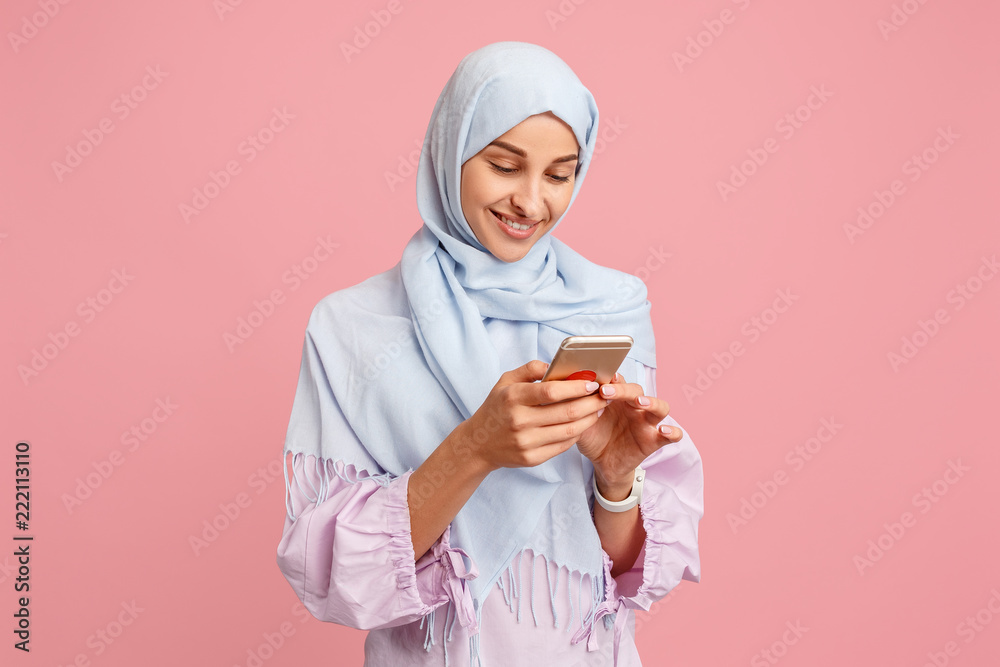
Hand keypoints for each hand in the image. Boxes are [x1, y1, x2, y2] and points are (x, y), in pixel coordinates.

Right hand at [459, 360, 607, 471]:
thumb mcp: (506, 381)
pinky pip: (562, 446)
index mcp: (513, 397)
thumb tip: (556, 365)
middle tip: (603, 396)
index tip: (592, 383)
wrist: (478, 443)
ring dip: (589, 419)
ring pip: (569, 431)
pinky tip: (583, 424)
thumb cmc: (496, 407)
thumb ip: (530, 369)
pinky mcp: (531, 458)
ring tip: (598, 409)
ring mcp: (525, 442)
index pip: (551, 392)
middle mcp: (519, 420)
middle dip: (590, 403)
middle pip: (565, 412)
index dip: (576, 387)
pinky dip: (577, 434)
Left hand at [575, 373, 681, 498]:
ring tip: (640, 402)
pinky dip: (672, 432)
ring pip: (660, 407)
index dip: (609, 378)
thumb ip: (578, 409)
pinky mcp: (655, 440)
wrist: (602, 463)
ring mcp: (646, 423)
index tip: (597, 379)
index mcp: (617, 398)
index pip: (618, 381)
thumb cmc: (593, 437)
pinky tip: (664, 431)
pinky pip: (672, 435)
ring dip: (652, 402)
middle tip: (606, 392)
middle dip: (623, 389)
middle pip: (636, 391)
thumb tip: (566, 393)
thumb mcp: (581, 422)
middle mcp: (634, 407)